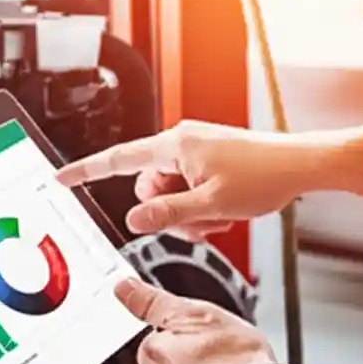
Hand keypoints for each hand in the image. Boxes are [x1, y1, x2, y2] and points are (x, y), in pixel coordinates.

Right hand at [57, 120, 311, 240]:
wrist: (301, 166)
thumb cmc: (264, 177)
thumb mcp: (210, 206)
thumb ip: (167, 215)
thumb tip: (133, 220)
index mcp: (175, 145)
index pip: (118, 159)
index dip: (86, 171)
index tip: (61, 177)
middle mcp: (182, 143)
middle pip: (149, 189)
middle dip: (170, 212)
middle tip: (202, 219)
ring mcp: (196, 152)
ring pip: (171, 195)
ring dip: (190, 214)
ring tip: (221, 215)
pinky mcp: (209, 161)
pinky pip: (190, 191)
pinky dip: (203, 208)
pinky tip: (226, 211)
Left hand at [116, 277, 276, 363]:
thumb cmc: (235, 362)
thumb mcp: (195, 313)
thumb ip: (154, 301)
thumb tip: (124, 288)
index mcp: (152, 355)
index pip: (155, 333)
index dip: (182, 324)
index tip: (199, 325)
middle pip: (170, 357)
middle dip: (191, 348)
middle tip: (217, 341)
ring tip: (229, 362)